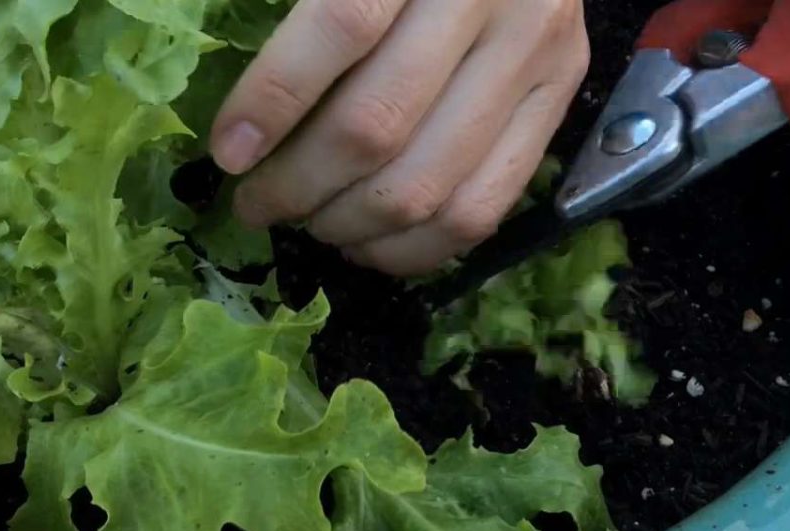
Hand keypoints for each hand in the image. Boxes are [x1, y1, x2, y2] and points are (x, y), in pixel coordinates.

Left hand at [210, 0, 589, 276]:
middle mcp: (500, 3)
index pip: (344, 27)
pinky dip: (417, 247)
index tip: (229, 153)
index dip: (275, 99)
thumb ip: (308, 9)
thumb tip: (241, 108)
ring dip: (352, 226)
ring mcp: (538, 58)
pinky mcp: (560, 103)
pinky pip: (485, 208)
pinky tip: (370, 244)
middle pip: (381, 125)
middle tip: (259, 203)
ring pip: (431, 185)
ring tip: (311, 223)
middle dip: (301, 184)